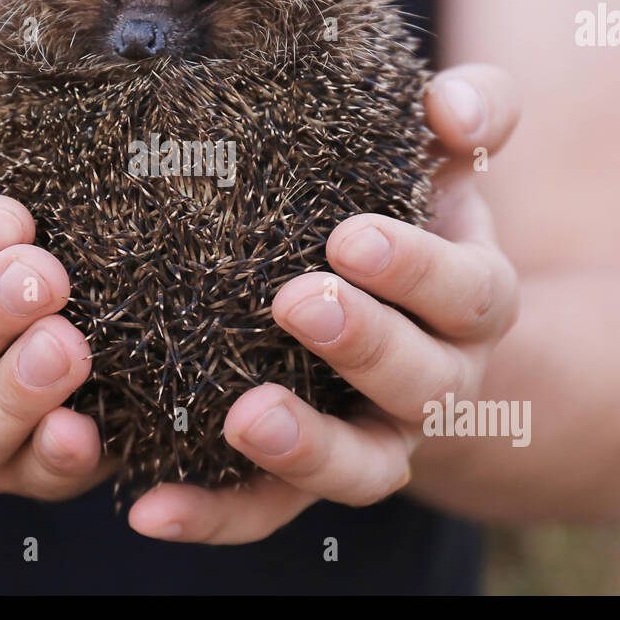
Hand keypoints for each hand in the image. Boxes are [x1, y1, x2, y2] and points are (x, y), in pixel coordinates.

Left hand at [127, 64, 522, 541]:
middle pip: (423, 384)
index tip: (349, 237)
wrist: (402, 313)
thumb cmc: (408, 211)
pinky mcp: (305, 475)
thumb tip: (451, 104)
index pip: (469, 292)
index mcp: (472, 303)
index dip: (418, 270)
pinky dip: (215, 515)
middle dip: (364, 344)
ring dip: (307, 449)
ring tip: (245, 417)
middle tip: (295, 300)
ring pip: (361, 469)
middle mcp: (436, 382)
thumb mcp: (441, 159)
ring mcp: (374, 438)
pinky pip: (268, 509)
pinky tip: (148, 506)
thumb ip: (469, 114)